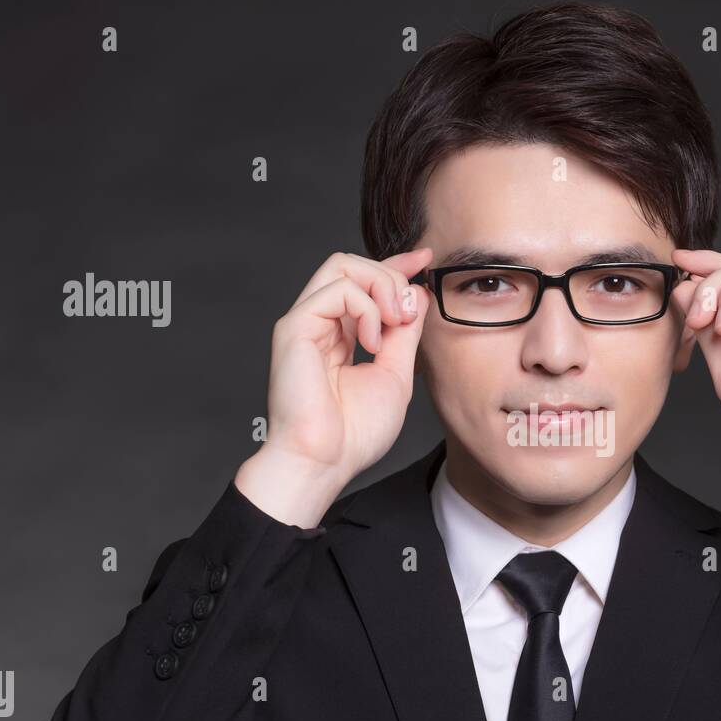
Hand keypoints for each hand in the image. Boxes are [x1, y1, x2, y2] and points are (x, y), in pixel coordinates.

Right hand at [235, 248, 432, 525]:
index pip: (365, 283)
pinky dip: (365, 309)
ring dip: (381, 286)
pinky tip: (372, 341)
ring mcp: (305, 323)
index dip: (396, 265)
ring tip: (393, 323)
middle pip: (352, 264)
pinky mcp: (295, 327)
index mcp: (341, 335)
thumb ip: (404, 334)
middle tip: (408, 313)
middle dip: (391, 276)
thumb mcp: (395, 374)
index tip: (425, 259)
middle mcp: (320, 324)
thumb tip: (416, 295)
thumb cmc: (354, 432)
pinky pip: (336, 290)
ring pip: (342, 265)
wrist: (326, 461)